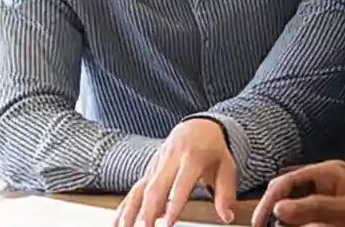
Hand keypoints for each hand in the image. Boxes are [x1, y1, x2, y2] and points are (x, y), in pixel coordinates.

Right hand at [115, 118, 236, 226]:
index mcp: (192, 157)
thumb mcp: (227, 167)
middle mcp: (170, 159)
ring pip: (141, 188)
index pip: (181, 184)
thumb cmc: (213, 149)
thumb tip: (227, 217)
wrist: (198, 126)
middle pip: (156, 187)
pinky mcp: (149, 170)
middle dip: (148, 211)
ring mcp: (157, 164)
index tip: (168, 223)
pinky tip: (117, 223)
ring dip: (132, 210)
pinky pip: (134, 189)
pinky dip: (125, 207)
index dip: (173, 204)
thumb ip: (225, 193)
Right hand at [251, 161, 344, 226]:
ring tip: (275, 225)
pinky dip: (299, 217)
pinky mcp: (333, 206)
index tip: (259, 222)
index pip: (287, 181)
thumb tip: (279, 208)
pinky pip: (308, 209)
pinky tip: (293, 223)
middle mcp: (325, 178)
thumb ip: (313, 209)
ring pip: (295, 200)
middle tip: (262, 226)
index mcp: (327, 172)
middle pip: (287, 189)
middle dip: (273, 207)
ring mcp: (329, 192)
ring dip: (285, 214)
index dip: (270, 201)